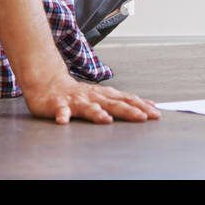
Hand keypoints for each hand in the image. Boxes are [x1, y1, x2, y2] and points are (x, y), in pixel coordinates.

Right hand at [22, 72, 160, 124]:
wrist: (48, 83)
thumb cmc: (78, 94)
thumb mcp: (103, 96)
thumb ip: (122, 101)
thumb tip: (148, 106)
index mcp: (104, 95)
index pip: (126, 99)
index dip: (141, 106)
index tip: (155, 113)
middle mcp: (93, 97)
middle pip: (112, 103)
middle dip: (128, 110)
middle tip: (142, 117)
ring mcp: (76, 101)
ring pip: (88, 107)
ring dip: (97, 113)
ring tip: (106, 120)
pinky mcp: (59, 105)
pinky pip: (61, 111)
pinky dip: (62, 116)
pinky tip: (63, 121)